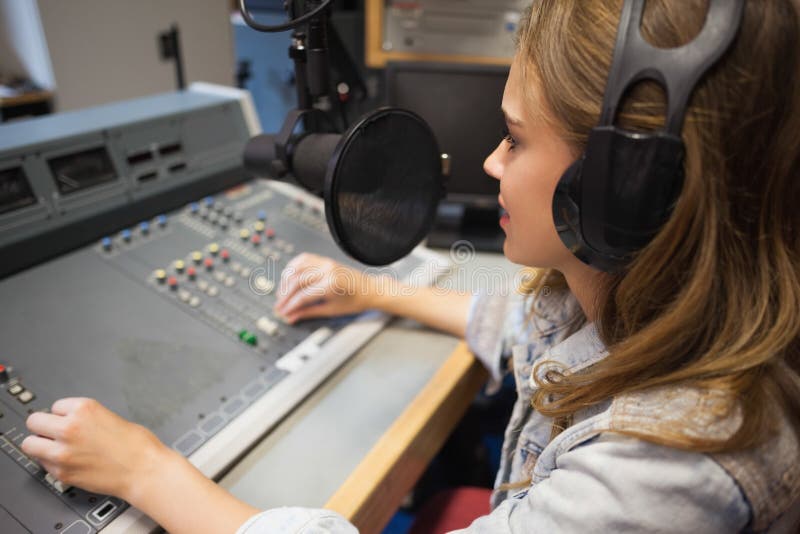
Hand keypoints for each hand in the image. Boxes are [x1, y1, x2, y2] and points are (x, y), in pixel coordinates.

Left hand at [21, 398, 171, 500]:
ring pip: (29, 444)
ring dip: (40, 445)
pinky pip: (42, 464)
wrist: (144, 470)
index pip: (54, 406)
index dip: (62, 414)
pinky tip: (67, 462)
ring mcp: (62, 451)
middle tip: (52, 433)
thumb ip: (85, 418)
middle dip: (43, 427)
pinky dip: (51, 463)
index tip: (67, 421)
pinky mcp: (62, 472)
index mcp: (84, 409)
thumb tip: (69, 422)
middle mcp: (69, 428)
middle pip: (34, 421)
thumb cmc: (137, 445)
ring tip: (54, 448)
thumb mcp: (110, 417)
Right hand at [274, 253, 389, 322]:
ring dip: (286, 281)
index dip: (290, 306)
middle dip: (285, 295)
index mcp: (331, 285)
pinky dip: (293, 267)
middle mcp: (327, 271)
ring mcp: (325, 263)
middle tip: (279, 306)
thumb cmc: (355, 301)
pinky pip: (303, 259)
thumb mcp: (331, 310)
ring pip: (297, 268)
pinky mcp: (324, 259)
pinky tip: (289, 278)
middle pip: (296, 281)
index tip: (283, 313)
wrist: (369, 289)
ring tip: (282, 293)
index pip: (302, 296)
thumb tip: (291, 317)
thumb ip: (309, 312)